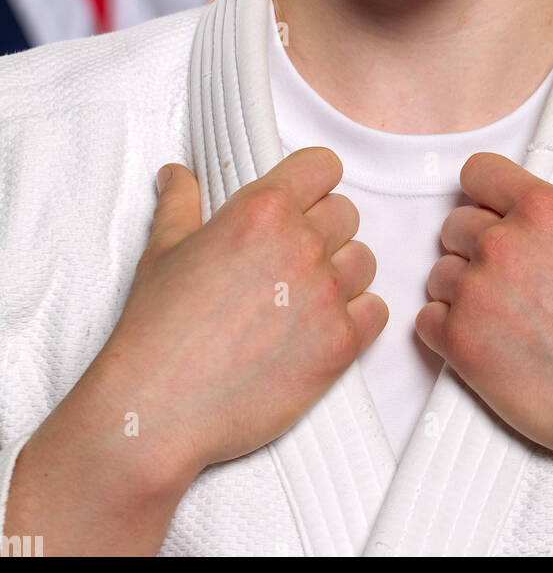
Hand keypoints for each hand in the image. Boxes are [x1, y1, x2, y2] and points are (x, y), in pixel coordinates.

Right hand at [93, 147, 386, 487]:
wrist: (156, 406)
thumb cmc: (156, 330)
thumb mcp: (162, 250)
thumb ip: (181, 202)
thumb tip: (178, 175)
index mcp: (262, 210)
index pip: (323, 166)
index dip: (313, 182)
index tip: (303, 199)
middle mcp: (302, 245)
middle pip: (346, 213)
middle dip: (323, 229)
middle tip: (290, 257)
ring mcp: (326, 295)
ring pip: (364, 260)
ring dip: (342, 272)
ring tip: (303, 295)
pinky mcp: (340, 344)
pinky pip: (376, 311)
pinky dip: (357, 316)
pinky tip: (321, 326)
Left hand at [416, 154, 552, 485]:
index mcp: (544, 210)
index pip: (479, 172)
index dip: (485, 193)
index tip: (495, 213)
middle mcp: (503, 242)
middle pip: (455, 224)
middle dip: (475, 247)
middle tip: (512, 280)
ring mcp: (475, 291)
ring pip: (438, 273)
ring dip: (461, 290)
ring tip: (503, 317)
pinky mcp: (458, 340)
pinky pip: (426, 319)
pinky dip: (446, 330)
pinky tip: (486, 342)